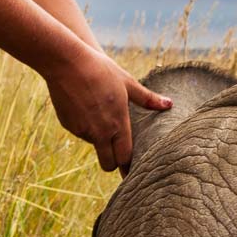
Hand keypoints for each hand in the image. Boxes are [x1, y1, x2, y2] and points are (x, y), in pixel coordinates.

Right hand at [44, 48, 169, 171]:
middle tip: (118, 160)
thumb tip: (169, 104)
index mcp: (118, 123)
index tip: (133, 173)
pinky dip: (84, 125)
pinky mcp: (68, 125)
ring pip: (94, 144)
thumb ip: (147, 98)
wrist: (67, 63)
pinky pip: (80, 132)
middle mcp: (100, 132)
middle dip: (113, 164)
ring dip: (98, 137)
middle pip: (107, 163)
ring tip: (99, 113)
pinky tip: (84, 106)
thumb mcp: (127, 82)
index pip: (125, 157)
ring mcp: (82, 131)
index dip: (129, 166)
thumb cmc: (101, 70)